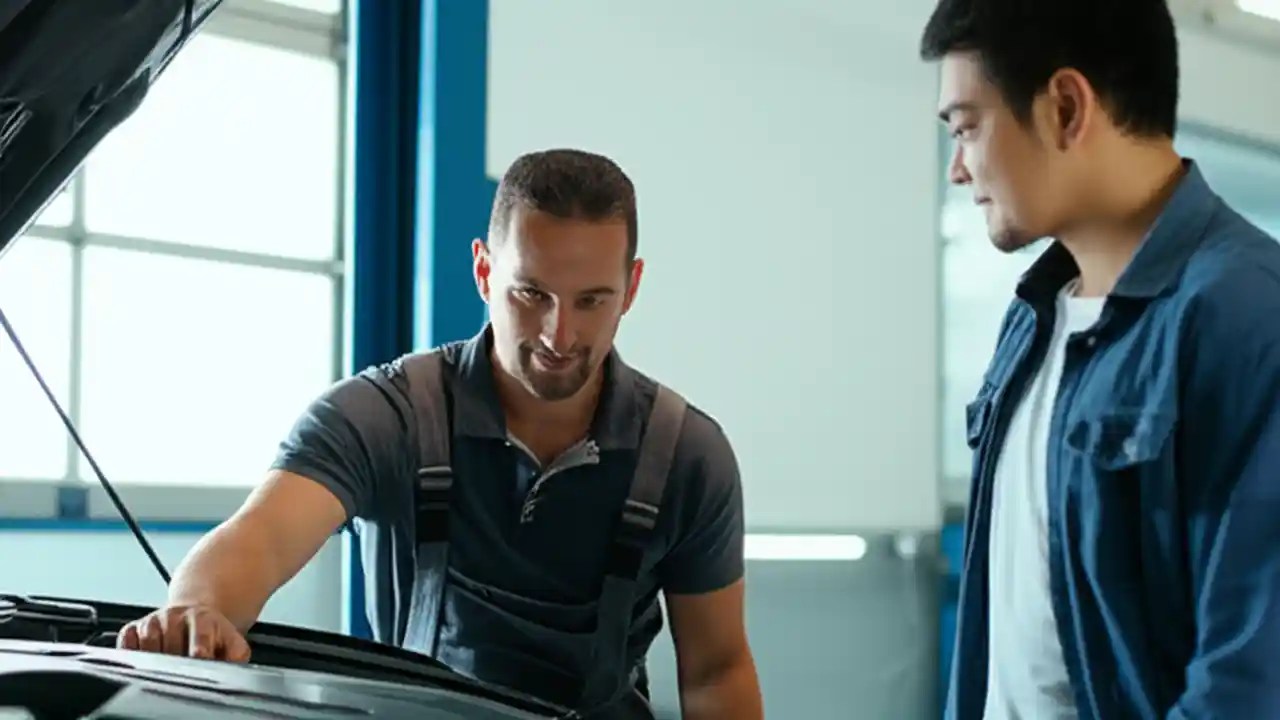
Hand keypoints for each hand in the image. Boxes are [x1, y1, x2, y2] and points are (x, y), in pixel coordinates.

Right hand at [116, 604, 250, 661]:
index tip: (198, 659)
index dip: (198, 651)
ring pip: (147, 648)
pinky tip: (144, 661)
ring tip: (166, 668)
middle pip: (170, 648)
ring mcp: (152, 622)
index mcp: (202, 619)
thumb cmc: (213, 634)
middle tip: (182, 673)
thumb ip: (236, 656)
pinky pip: (125, 644)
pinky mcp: (133, 628)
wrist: (194, 612)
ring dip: (154, 663)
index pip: (199, 638)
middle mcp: (175, 617)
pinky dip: (131, 655)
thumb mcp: (233, 643)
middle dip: (177, 664)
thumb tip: (233, 668)